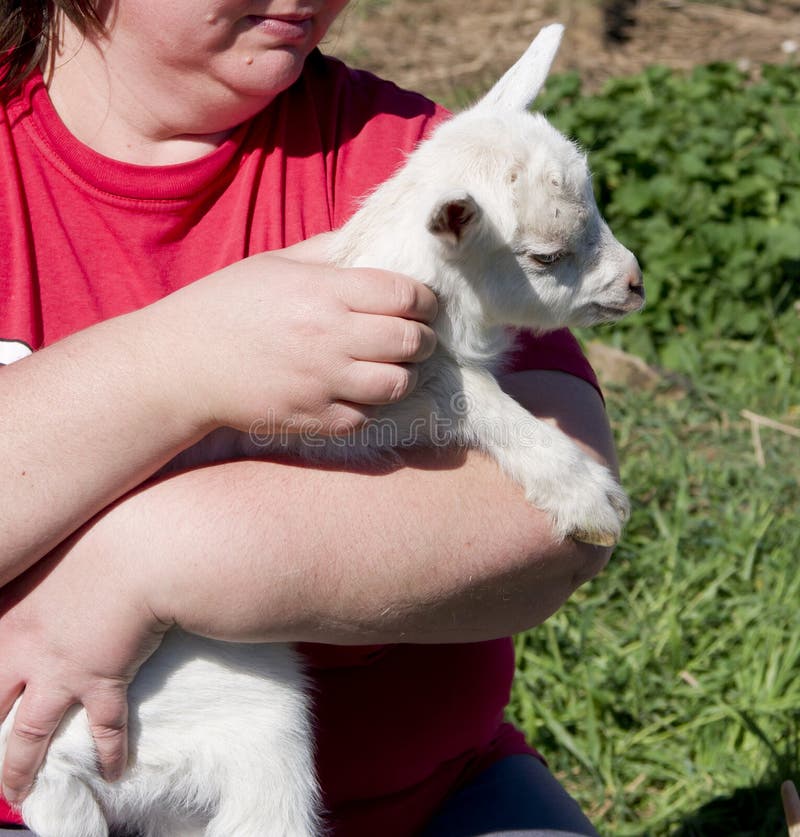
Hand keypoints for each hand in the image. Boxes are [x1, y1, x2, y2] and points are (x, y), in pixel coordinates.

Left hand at [0, 526, 167, 805]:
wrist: (145, 549)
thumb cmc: (103, 532)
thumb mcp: (56, 539)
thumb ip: (41, 556)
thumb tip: (42, 563)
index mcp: (6, 610)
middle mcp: (21, 647)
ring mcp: (59, 669)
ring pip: (27, 733)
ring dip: (20, 767)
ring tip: (21, 792)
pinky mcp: (102, 680)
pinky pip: (103, 727)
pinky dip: (108, 752)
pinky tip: (113, 771)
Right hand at [152, 235, 438, 435]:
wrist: (180, 365)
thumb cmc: (225, 306)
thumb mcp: (274, 264)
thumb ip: (326, 252)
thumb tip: (369, 240)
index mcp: (323, 292)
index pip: (404, 295)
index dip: (425, 300)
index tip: (424, 304)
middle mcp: (329, 337)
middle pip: (411, 341)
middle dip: (423, 337)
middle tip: (416, 336)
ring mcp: (322, 382)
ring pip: (396, 383)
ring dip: (402, 373)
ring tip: (391, 366)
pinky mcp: (312, 418)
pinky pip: (364, 416)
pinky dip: (368, 405)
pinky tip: (357, 391)